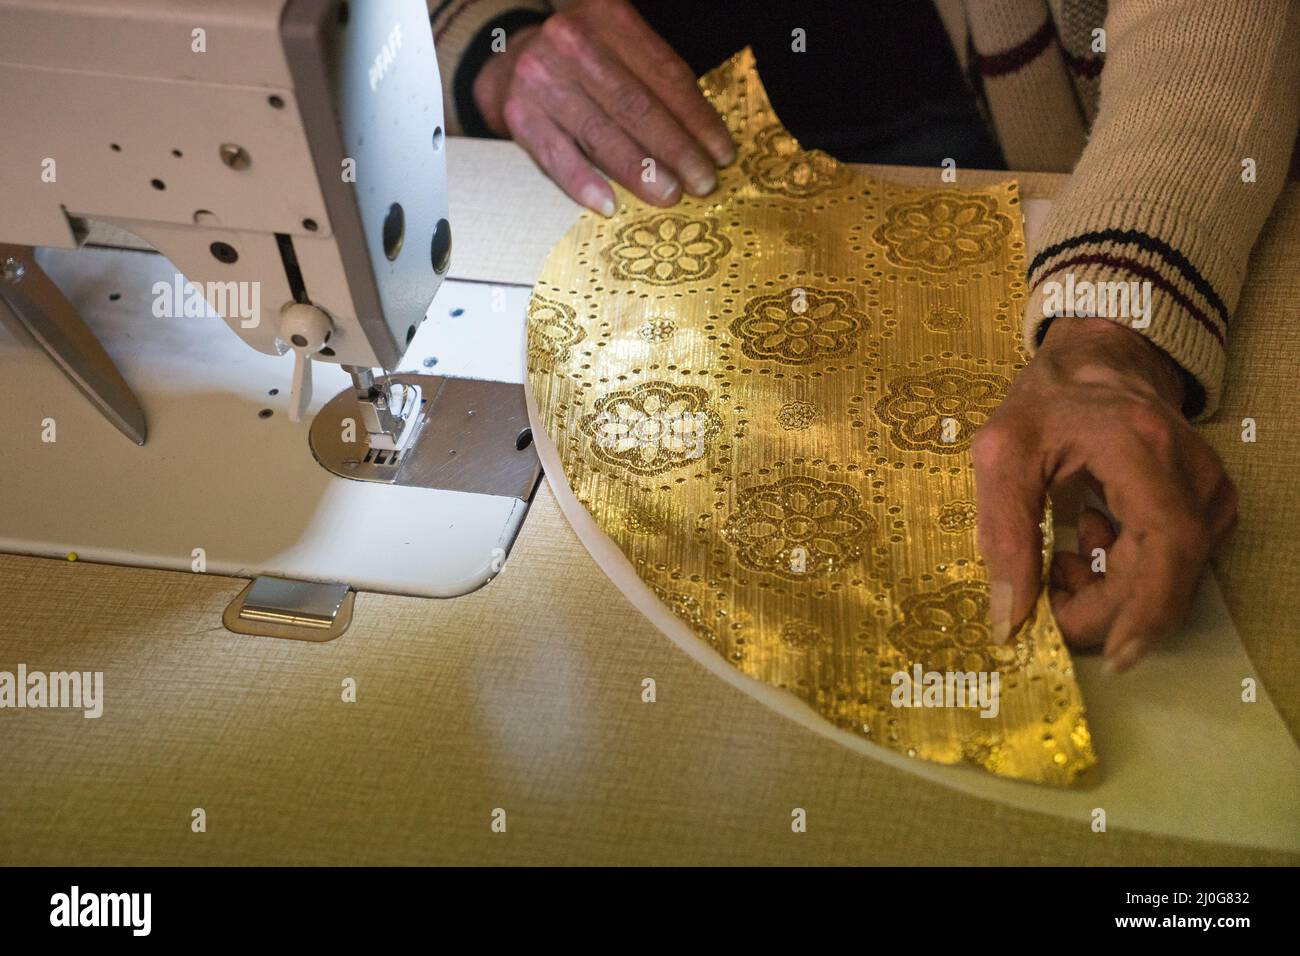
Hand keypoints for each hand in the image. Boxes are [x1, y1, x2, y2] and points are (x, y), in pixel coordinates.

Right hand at [471, 0, 734, 214]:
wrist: (508, 60)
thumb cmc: (582, 64)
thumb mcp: (619, 50)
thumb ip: (655, 81)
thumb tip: (704, 140)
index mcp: (609, 17)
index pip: (665, 74)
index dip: (698, 118)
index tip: (722, 154)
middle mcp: (573, 41)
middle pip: (635, 104)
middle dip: (676, 149)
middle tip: (703, 183)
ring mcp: (542, 77)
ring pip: (600, 132)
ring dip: (639, 170)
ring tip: (669, 195)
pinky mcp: (519, 114)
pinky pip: (556, 155)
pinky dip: (583, 182)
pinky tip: (608, 205)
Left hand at [972, 316, 1236, 671]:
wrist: (1098, 361)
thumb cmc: (1045, 404)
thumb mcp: (1001, 455)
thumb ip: (1002, 534)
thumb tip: (1010, 621)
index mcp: (1142, 447)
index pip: (1168, 540)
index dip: (1145, 606)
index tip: (1110, 652)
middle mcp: (1191, 471)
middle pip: (1170, 572)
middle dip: (1108, 611)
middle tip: (1050, 606)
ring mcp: (1209, 489)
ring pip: (1173, 578)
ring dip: (1111, 591)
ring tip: (1060, 554)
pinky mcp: (1209, 506)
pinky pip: (1173, 566)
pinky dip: (1125, 573)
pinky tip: (1087, 539)